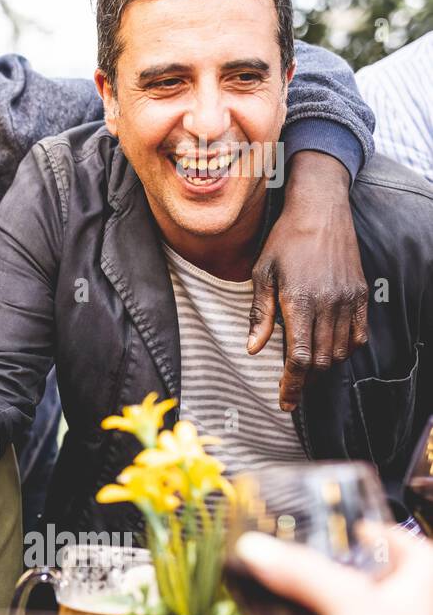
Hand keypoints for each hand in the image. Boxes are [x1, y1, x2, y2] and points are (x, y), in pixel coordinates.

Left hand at [248, 150, 367, 410]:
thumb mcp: (261, 274)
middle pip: (320, 360)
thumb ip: (260, 314)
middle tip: (289, 386)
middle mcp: (327, 305)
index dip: (291, 385)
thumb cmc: (283, 242)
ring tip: (304, 366)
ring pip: (339, 351)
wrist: (320, 212)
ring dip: (322, 365)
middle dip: (303, 379)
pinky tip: (328, 348)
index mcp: (299, 302)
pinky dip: (344, 349)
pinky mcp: (361, 295)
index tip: (284, 402)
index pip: (298, 357)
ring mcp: (348, 300)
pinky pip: (358, 335)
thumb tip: (253, 350)